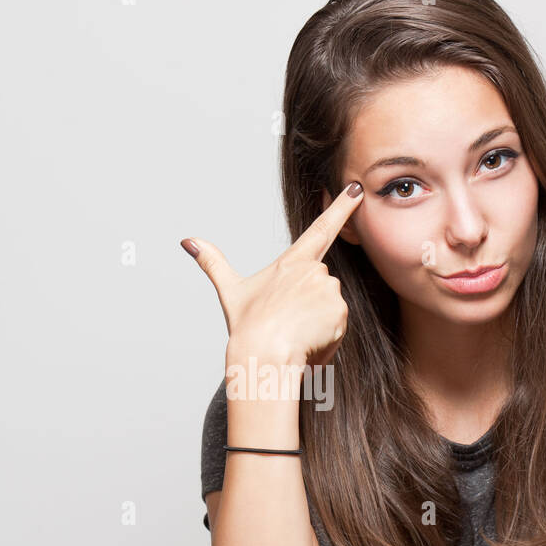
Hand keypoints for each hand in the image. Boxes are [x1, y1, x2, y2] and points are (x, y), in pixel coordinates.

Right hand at [181, 181, 363, 369]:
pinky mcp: (340, 312)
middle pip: (322, 286)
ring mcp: (328, 290)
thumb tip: (188, 241)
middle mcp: (314, 271)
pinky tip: (308, 342)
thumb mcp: (230, 291)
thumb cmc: (248, 328)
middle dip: (310, 305)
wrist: (263, 356)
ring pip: (330, 306)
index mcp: (291, 262)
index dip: (341, 207)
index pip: (321, 228)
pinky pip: (338, 325)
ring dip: (319, 321)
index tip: (356, 189)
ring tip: (297, 335)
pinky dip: (327, 336)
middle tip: (288, 324)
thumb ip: (213, 262)